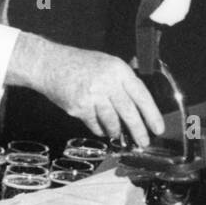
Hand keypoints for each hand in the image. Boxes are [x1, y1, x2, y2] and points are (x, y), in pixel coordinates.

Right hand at [8, 35, 164, 147]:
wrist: (47, 64)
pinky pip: (95, 124)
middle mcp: (106, 82)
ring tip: (118, 135)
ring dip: (116, 131)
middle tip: (144, 141)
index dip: (152, 114)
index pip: (141, 95)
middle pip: (129, 112)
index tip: (157, 128)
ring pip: (112, 121)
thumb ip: (122, 79)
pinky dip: (100, 129)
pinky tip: (101, 129)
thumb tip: (140, 101)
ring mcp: (92, 95)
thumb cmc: (77, 63)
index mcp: (117, 69)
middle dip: (138, 130)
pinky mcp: (78, 107)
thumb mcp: (105, 62)